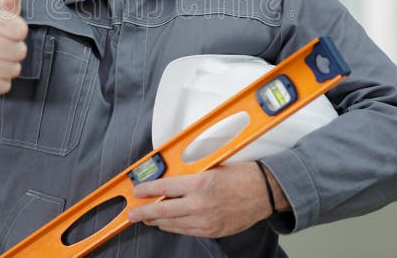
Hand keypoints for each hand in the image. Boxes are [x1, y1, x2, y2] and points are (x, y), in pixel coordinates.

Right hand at [0, 0, 31, 95]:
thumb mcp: (4, 2)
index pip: (21, 31)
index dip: (18, 31)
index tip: (6, 28)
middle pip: (19, 52)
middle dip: (15, 50)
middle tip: (1, 44)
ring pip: (13, 70)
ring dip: (9, 66)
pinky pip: (4, 86)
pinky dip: (1, 81)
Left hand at [127, 161, 286, 237]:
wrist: (264, 192)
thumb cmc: (241, 175)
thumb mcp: (212, 167)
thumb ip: (190, 174)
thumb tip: (170, 178)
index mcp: (199, 183)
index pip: (164, 187)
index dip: (146, 190)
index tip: (136, 191)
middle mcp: (200, 203)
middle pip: (163, 210)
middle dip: (144, 212)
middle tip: (132, 213)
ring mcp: (205, 220)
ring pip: (173, 223)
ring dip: (157, 221)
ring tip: (147, 218)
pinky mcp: (211, 230)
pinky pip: (186, 230)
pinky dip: (173, 227)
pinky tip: (167, 224)